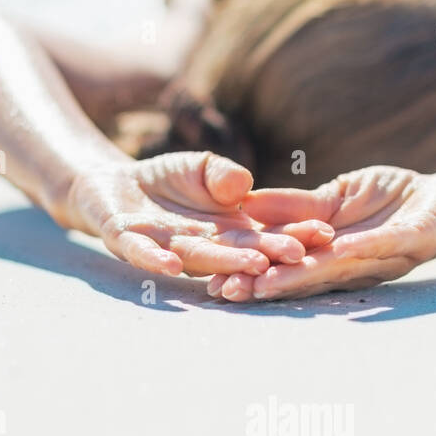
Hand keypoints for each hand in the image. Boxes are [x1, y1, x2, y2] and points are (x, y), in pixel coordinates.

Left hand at [67, 151, 333, 278]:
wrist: (110, 186)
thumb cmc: (166, 180)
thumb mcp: (203, 167)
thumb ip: (223, 176)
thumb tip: (243, 185)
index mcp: (226, 230)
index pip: (265, 233)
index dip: (293, 234)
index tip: (325, 233)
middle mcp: (202, 246)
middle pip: (239, 252)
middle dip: (269, 256)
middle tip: (299, 257)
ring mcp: (165, 247)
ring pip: (199, 258)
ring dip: (225, 264)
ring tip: (251, 268)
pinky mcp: (127, 242)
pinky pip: (143, 254)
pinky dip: (157, 260)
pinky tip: (172, 266)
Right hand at [207, 166, 435, 300]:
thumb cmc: (397, 201)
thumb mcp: (339, 197)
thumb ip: (303, 206)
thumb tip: (252, 205)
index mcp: (333, 256)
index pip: (285, 267)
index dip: (249, 274)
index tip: (212, 281)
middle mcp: (355, 266)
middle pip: (302, 279)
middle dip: (262, 286)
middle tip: (224, 294)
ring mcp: (384, 257)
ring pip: (335, 270)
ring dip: (299, 279)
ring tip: (264, 284)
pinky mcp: (413, 241)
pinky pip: (383, 246)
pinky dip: (359, 249)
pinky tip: (335, 249)